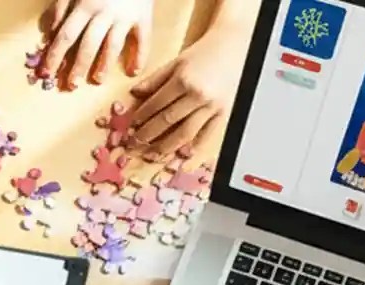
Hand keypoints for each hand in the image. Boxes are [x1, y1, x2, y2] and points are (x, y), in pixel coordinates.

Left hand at [40, 0, 151, 88]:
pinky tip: (133, 71)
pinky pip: (143, 40)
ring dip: (104, 65)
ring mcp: (124, 17)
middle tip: (70, 86)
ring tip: (96, 81)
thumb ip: (61, 6)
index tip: (46, 73)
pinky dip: (140, 56)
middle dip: (78, 67)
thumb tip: (51, 32)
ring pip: (113, 45)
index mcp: (84, 5)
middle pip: (88, 45)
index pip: (66, 36)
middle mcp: (104, 13)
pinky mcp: (143, 17)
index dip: (55, 56)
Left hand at [129, 24, 246, 156]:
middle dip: (149, 135)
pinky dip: (194, 148)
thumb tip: (134, 94)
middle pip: (168, 121)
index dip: (142, 117)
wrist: (233, 48)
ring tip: (154, 155)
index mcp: (183, 80)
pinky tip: (182, 156)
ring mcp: (211, 107)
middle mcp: (197, 95)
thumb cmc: (203, 53)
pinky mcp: (223, 114)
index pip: (157, 104)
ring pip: (186, 133)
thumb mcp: (176, 62)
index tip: (132, 126)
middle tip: (136, 144)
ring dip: (167, 147)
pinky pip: (207, 136)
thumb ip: (155, 79)